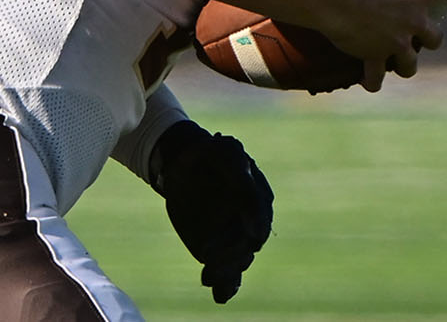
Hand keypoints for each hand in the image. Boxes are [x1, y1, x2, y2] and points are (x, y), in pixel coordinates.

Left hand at [150, 121, 272, 303]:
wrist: (185, 169)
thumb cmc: (208, 156)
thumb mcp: (223, 150)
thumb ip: (237, 167)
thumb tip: (248, 185)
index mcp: (258, 196)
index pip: (260, 212)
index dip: (256, 222)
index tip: (253, 233)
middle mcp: (251, 221)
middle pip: (248, 241)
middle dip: (232, 250)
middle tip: (208, 253)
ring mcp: (236, 238)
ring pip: (238, 259)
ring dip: (226, 269)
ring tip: (207, 275)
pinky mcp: (221, 252)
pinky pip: (229, 273)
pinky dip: (227, 286)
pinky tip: (220, 296)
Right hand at [319, 0, 446, 90]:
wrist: (339, 0)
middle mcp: (414, 22)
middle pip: (434, 37)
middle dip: (430, 37)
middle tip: (425, 36)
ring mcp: (396, 43)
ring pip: (408, 61)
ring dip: (405, 62)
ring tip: (400, 64)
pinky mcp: (375, 56)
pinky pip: (375, 74)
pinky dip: (372, 78)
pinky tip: (371, 83)